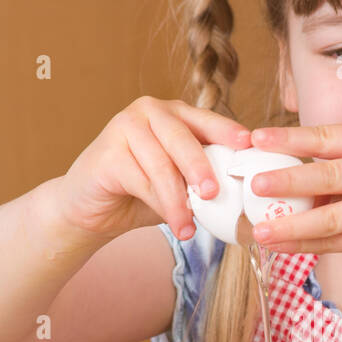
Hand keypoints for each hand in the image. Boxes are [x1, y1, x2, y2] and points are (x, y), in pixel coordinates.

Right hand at [56, 96, 252, 241]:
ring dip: (178, 201)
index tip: (248, 145)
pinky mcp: (107, 153)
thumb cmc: (142, 193)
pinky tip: (173, 224)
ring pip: (161, 165)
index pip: (205, 120)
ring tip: (189, 229)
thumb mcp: (181, 184)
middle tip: (213, 193)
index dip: (227, 131)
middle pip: (182, 138)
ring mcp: (124, 127)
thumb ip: (203, 179)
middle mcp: (149, 112)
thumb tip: (242, 194)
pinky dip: (160, 205)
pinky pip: (141, 180)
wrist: (93, 210)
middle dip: (200, 167)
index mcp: (174, 114)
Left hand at [245, 124, 341, 275]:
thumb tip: (287, 171)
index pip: (329, 137)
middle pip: (327, 175)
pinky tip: (280, 245)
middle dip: (287, 181)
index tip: (257, 138)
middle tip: (255, 184)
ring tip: (259, 228)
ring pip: (328, 217)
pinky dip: (303, 244)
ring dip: (290, 224)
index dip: (290, 138)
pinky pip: (334, 242)